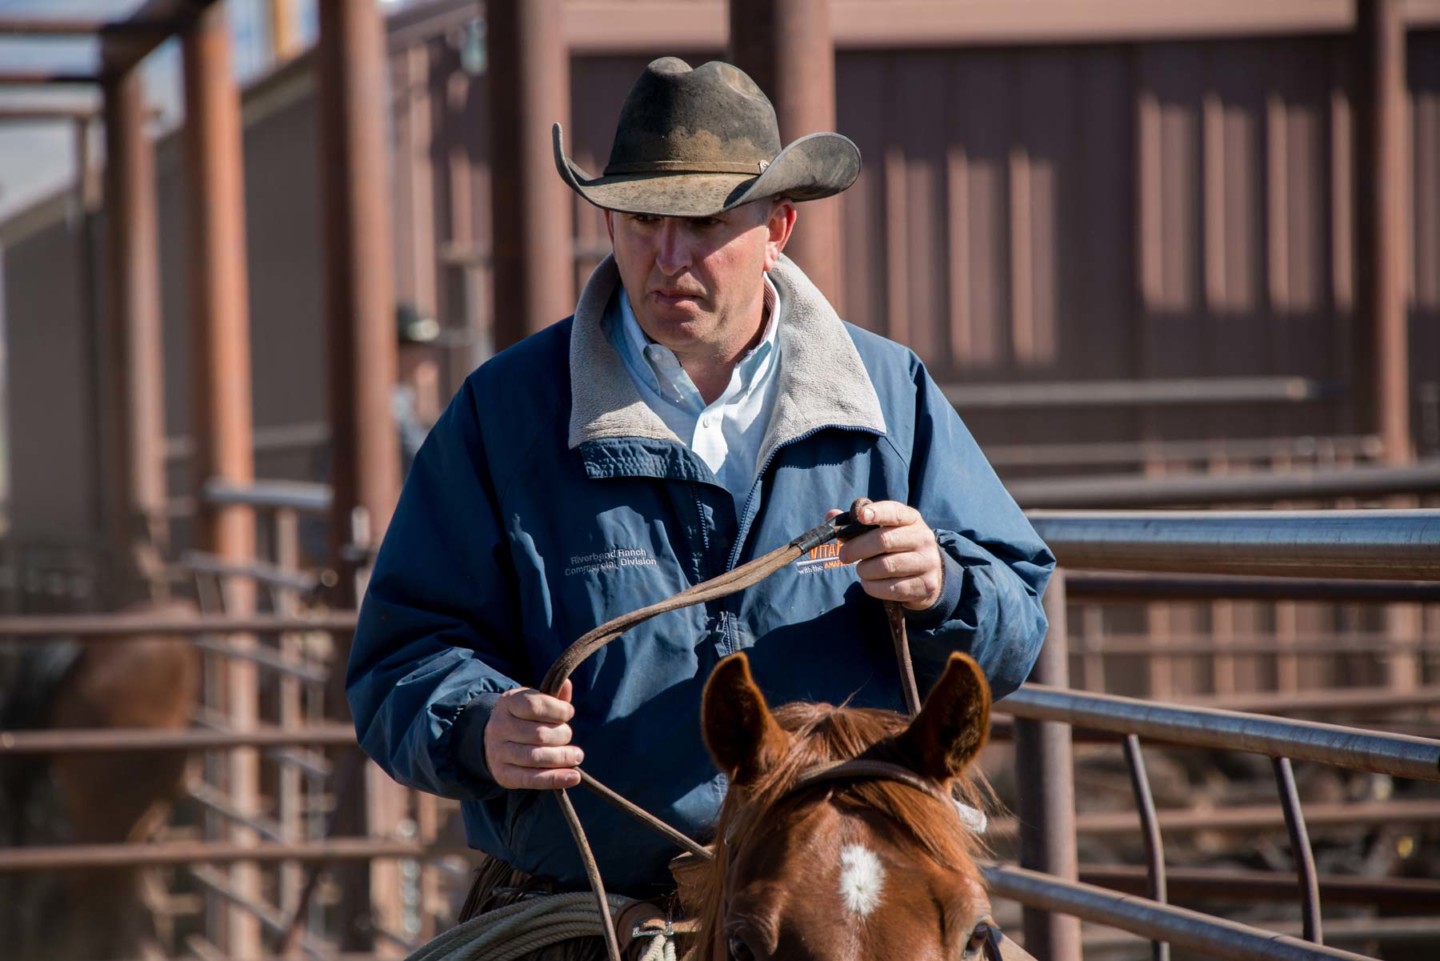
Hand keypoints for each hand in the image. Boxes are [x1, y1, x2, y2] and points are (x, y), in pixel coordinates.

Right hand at [483, 679, 583, 788]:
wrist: (495, 740)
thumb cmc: (524, 718)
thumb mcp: (535, 701)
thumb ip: (553, 696)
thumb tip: (567, 685)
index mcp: (507, 703)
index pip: (534, 706)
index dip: (558, 710)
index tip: (569, 713)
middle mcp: (499, 727)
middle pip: (539, 734)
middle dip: (562, 735)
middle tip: (569, 735)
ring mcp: (498, 752)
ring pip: (535, 757)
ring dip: (562, 757)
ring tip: (577, 755)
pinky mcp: (503, 774)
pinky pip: (531, 779)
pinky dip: (555, 778)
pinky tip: (573, 777)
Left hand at [828, 500, 944, 610]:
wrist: (928, 575)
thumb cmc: (896, 548)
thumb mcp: (883, 531)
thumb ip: (857, 523)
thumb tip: (831, 515)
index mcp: (911, 519)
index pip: (894, 512)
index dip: (877, 512)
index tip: (861, 516)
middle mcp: (923, 538)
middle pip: (884, 541)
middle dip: (857, 548)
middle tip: (843, 555)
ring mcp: (927, 562)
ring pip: (885, 566)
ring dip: (864, 570)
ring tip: (862, 570)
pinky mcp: (926, 585)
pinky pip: (891, 588)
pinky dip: (872, 587)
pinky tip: (870, 583)